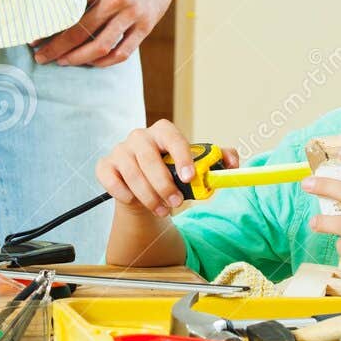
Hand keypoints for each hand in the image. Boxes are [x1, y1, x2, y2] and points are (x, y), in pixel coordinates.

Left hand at [32, 0, 173, 67]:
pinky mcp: (146, 26)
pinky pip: (123, 52)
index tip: (33, 38)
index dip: (48, 28)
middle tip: (41, 57)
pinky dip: (105, 62)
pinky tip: (91, 63)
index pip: (68, 11)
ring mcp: (133, 14)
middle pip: (81, 32)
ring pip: (101, 47)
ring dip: (78, 58)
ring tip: (62, 61)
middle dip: (57, 48)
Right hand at [97, 118, 238, 216]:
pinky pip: (111, 180)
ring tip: (163, 209)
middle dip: (164, 184)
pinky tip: (134, 201)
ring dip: (149, 196)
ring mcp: (120, 151)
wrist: (146, 189)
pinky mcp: (106, 166)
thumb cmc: (173, 174)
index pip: (172, 137)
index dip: (181, 156)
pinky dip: (123, 193)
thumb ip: (217, 161)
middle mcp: (140, 137)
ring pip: (132, 174)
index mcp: (163, 131)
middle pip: (149, 158)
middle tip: (177, 203)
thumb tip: (233, 163)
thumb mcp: (196, 166)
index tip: (190, 177)